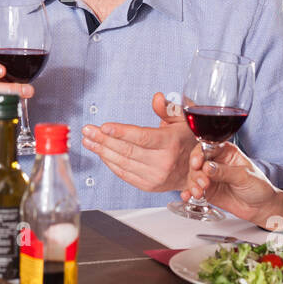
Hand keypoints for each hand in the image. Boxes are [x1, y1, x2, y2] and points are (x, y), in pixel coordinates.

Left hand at [81, 92, 195, 191]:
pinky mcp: (148, 185)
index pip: (142, 138)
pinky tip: (100, 152)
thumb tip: (157, 98)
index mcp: (171, 143)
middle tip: (88, 130)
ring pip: (122, 162)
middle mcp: (163, 162)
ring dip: (102, 151)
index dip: (121, 132)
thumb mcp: (184, 121)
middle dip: (104, 139)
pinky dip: (110, 163)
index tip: (104, 126)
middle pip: (127, 150)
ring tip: (89, 140)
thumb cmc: (187, 142)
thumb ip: (168, 109)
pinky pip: (124, 174)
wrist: (194, 172)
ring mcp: (155, 176)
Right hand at [182, 142, 282, 229]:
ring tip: (199, 193)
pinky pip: (193, 189)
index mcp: (227, 152)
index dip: (200, 153)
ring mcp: (210, 176)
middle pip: (197, 161)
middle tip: (203, 182)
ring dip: (193, 183)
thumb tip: (208, 167)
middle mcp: (216, 162)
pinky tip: (188, 196)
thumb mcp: (244, 176)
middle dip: (196, 172)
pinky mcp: (207, 190)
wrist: (261, 208)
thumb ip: (225, 172)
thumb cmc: (259, 187)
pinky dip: (189, 192)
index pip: (208, 147)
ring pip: (193, 175)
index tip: (197, 163)